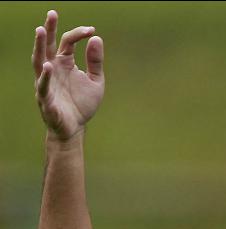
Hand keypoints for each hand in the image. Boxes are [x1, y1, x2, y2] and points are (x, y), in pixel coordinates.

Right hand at [32, 10, 103, 141]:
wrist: (76, 127)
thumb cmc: (82, 103)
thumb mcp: (95, 80)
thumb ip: (95, 60)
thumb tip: (96, 37)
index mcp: (64, 63)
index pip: (67, 42)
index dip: (78, 34)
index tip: (91, 30)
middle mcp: (53, 69)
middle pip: (48, 46)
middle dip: (49, 30)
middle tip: (52, 13)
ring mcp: (47, 82)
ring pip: (39, 61)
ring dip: (39, 46)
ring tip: (40, 31)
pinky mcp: (46, 98)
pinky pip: (43, 86)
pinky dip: (45, 76)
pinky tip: (48, 66)